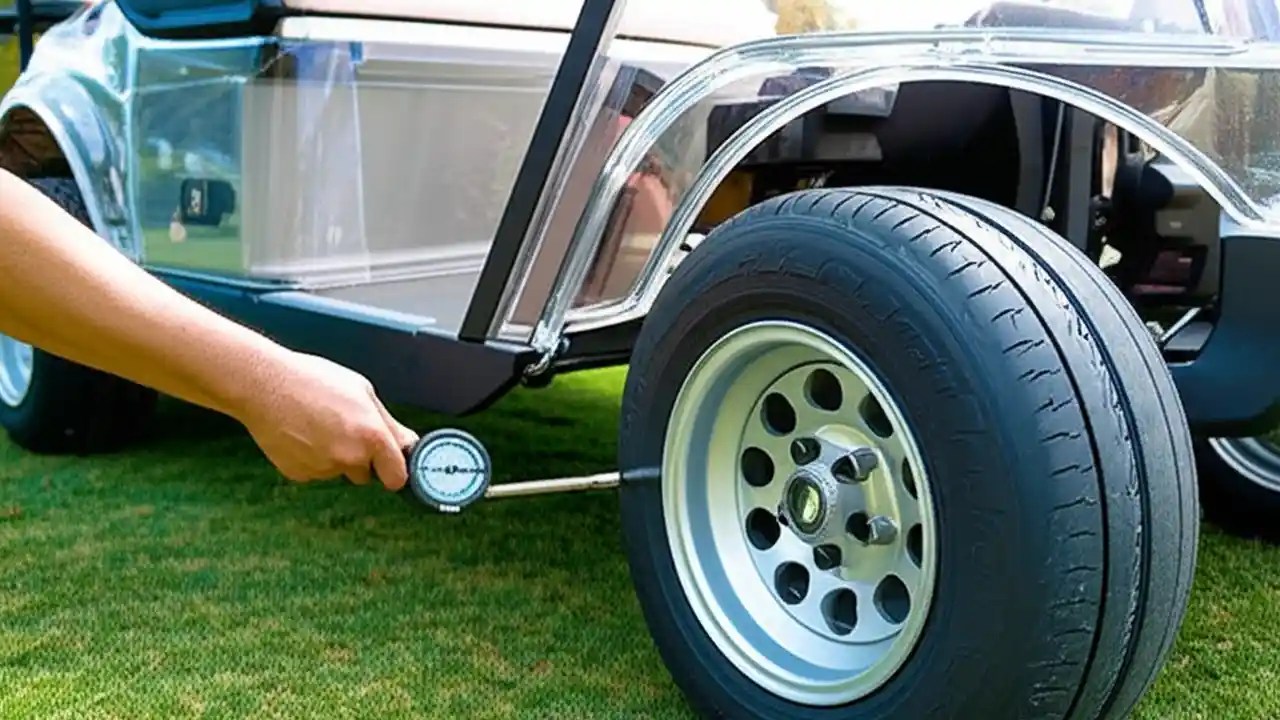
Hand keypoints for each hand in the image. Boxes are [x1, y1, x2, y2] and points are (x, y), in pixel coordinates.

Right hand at [234, 351, 419, 489]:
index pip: (397, 478)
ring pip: (337, 471)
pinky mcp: (298, 474)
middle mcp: (350, 458)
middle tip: (343, 429)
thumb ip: (388, 424)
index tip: (389, 464)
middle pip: (365, 475)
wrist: (264, 384)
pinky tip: (300, 433)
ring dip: (334, 456)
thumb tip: (408, 444)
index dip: (394, 470)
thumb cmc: (314, 380)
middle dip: (361, 459)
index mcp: (372, 437)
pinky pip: (314, 471)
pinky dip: (311, 458)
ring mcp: (323, 469)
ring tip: (316, 424)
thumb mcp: (361, 391)